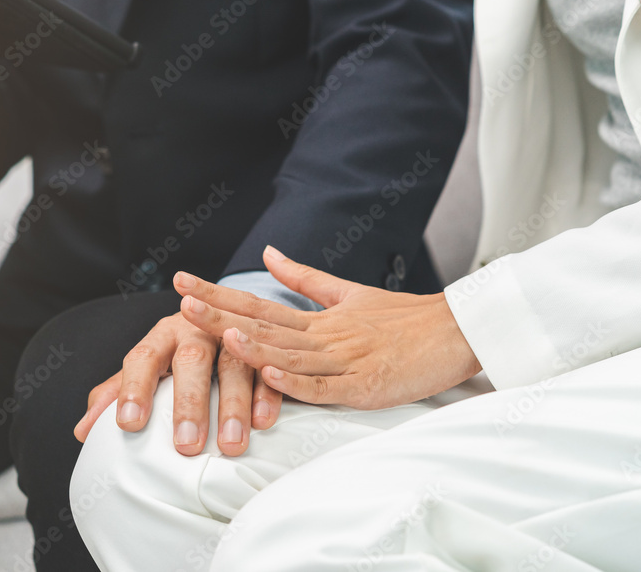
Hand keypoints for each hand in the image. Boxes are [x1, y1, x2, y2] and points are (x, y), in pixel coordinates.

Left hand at [74, 311, 281, 456]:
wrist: (226, 310)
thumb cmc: (177, 352)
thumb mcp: (148, 364)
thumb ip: (117, 393)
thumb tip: (83, 431)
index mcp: (161, 335)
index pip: (142, 357)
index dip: (134, 389)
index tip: (129, 425)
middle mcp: (197, 330)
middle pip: (191, 360)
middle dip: (189, 402)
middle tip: (186, 445)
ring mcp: (234, 335)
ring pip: (235, 364)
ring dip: (233, 404)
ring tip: (230, 445)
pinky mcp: (264, 345)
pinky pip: (269, 367)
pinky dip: (266, 394)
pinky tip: (262, 422)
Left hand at [175, 247, 480, 408]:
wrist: (457, 330)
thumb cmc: (405, 318)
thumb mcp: (349, 293)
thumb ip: (305, 278)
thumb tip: (269, 254)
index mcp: (319, 319)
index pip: (259, 304)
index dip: (219, 295)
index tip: (183, 283)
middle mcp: (327, 336)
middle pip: (266, 326)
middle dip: (221, 315)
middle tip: (184, 302)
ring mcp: (345, 361)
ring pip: (292, 355)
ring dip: (255, 346)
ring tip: (221, 333)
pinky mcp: (366, 387)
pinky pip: (326, 387)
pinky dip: (298, 383)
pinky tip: (272, 375)